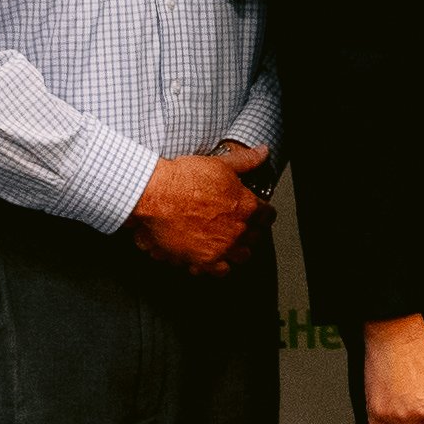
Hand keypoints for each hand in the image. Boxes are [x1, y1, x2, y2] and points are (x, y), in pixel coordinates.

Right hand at [127, 142, 271, 274]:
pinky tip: (213, 257)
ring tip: (229, 242)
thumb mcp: (219, 164)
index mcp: (247, 206)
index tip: (258, 212)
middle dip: (250, 231)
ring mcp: (222, 247)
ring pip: (242, 256)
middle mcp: (238, 230)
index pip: (267, 215)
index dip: (263, 212)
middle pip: (255, 237)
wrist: (155, 194)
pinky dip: (218, 266)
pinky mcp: (204, 260)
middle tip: (240, 226)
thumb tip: (262, 153)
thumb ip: (245, 160)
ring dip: (238, 250)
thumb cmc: (183, 179)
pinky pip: (220, 271)